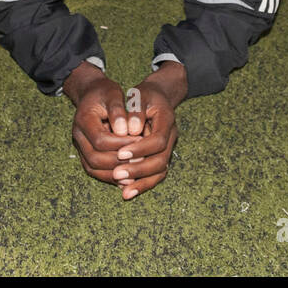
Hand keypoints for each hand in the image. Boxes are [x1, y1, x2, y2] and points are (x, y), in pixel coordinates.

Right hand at [63, 61, 138, 185]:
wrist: (92, 93)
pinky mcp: (85, 153)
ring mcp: (80, 146)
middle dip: (119, 161)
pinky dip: (110, 175)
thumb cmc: (105, 92)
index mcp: (83, 120)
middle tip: (141, 159)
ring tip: (136, 170)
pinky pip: (95, 170)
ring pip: (93, 168)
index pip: (101, 140)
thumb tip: (124, 130)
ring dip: (114, 173)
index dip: (121, 144)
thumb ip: (118, 111)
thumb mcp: (113, 94)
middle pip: (95, 159)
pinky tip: (128, 176)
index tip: (140, 141)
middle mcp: (78, 136)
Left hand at [111, 63, 186, 199]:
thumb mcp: (139, 95)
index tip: (120, 153)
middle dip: (138, 170)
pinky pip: (155, 175)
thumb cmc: (144, 95)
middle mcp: (171, 137)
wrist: (157, 96)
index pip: (157, 140)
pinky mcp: (160, 156)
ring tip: (123, 192)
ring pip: (160, 171)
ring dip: (142, 183)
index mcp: (167, 120)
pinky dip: (142, 184)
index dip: (140, 149)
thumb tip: (131, 129)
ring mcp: (167, 148)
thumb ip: (135, 110)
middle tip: (117, 174)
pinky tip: (127, 191)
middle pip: (161, 160)